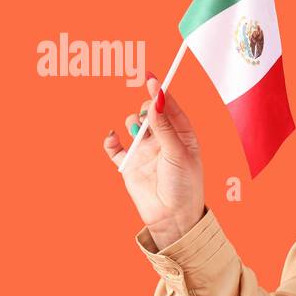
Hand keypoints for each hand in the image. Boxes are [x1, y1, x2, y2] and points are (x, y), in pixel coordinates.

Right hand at [102, 72, 205, 249]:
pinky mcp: (129, 164)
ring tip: (137, 132)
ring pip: (133, 124)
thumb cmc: (184, 186)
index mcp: (182, 135)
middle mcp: (163, 140)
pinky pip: (114, 147)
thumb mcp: (178, 153)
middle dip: (146, 108)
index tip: (151, 78)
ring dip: (132, 122)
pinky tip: (113, 137)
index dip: (161, 92)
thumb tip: (156, 100)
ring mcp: (145, 151)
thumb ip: (165, 127)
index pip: (170, 107)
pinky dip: (111, 140)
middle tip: (146, 116)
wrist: (173, 218)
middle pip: (150, 112)